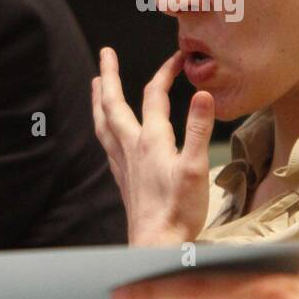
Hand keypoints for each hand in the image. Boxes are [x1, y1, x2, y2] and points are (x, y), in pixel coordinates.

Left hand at [91, 47, 215, 244]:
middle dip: (109, 76)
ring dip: (99, 100)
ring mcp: (124, 163)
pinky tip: (107, 130)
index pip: (154, 95)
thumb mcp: (196, 168)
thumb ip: (199, 129)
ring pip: (104, 123)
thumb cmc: (179, 211)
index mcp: (151, 141)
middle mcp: (131, 148)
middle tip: (106, 54)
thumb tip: (203, 94)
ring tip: (95, 84)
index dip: (164, 72)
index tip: (177, 57)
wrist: (156, 244)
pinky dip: (104, 126)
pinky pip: (106, 143)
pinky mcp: (123, 179)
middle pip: (114, 104)